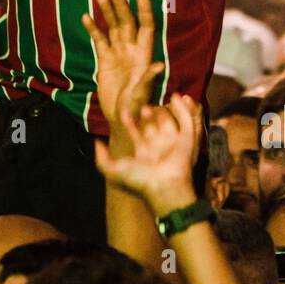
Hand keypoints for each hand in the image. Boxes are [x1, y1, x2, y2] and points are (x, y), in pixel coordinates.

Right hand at [82, 0, 163, 134]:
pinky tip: (86, 17)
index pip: (146, 27)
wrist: (122, 118)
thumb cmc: (136, 107)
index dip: (144, 10)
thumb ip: (148, 79)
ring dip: (108, 12)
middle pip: (127, 22)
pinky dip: (93, 29)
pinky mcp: (105, 60)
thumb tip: (159, 65)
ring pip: (113, 27)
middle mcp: (132, 50)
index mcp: (144, 54)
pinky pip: (99, 40)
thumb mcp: (142, 94)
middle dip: (121, 5)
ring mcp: (118, 53)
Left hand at [95, 95, 201, 212]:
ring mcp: (173, 143)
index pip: (137, 135)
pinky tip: (176, 97)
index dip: (130, 124)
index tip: (124, 113)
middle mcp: (159, 148)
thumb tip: (97, 143)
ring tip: (161, 98)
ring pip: (170, 122)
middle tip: (144, 107)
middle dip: (149, 115)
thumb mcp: (113, 171)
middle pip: (154, 126)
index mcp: (144, 155)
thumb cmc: (139, 180)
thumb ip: (102, 159)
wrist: (163, 186)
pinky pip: (186, 120)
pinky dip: (184, 108)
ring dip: (166, 110)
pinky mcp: (187, 139)